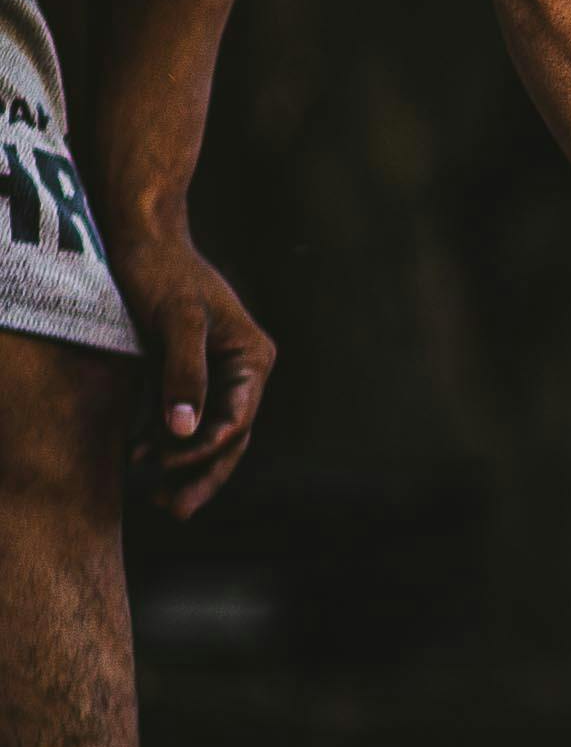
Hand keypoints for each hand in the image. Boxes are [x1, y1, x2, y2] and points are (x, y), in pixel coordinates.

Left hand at [109, 228, 277, 519]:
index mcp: (252, 357)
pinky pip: (186, 416)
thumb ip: (183, 375)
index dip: (201, 449)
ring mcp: (219, 371)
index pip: (236, 420)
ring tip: (156, 500)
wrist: (143, 236)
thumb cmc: (162, 272)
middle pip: (229, 437)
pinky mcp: (191, 370)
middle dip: (201, 475)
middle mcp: (244, 369)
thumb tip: (185, 429)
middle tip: (173, 510)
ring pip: (208, 432)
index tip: (161, 465)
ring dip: (183, 466)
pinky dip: (166, 441)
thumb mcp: (174, 321)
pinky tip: (142, 460)